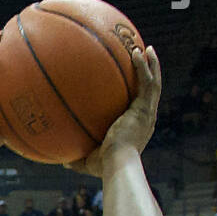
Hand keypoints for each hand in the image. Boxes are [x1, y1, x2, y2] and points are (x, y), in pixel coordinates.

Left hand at [66, 45, 160, 175]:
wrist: (117, 164)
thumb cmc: (104, 167)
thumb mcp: (89, 162)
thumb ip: (77, 159)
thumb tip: (62, 161)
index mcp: (137, 128)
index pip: (140, 107)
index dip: (139, 95)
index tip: (133, 85)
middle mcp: (146, 119)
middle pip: (151, 91)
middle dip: (149, 73)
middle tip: (144, 57)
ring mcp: (147, 113)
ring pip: (154, 83)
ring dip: (151, 65)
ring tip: (147, 49)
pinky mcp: (145, 108)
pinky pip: (146, 82)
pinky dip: (143, 67)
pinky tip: (135, 52)